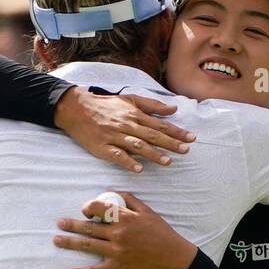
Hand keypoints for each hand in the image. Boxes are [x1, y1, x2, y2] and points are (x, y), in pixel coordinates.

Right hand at [53, 88, 194, 171]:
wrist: (77, 108)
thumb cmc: (105, 105)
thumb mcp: (130, 99)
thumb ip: (152, 106)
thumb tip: (174, 109)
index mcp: (135, 114)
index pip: (160, 125)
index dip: (176, 132)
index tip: (191, 138)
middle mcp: (127, 125)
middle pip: (152, 135)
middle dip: (170, 143)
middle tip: (186, 150)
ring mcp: (114, 137)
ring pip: (137, 145)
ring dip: (153, 154)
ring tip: (168, 162)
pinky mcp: (102, 147)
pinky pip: (117, 155)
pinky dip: (128, 162)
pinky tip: (139, 169)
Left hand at [54, 192, 197, 268]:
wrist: (175, 260)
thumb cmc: (163, 235)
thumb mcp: (149, 212)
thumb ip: (130, 201)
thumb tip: (113, 191)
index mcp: (126, 218)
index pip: (100, 207)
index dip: (89, 207)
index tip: (85, 210)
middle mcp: (119, 233)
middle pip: (89, 227)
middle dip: (71, 224)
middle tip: (59, 223)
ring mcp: (117, 251)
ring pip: (88, 245)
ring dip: (70, 242)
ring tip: (56, 240)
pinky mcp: (118, 267)